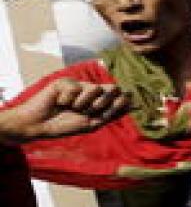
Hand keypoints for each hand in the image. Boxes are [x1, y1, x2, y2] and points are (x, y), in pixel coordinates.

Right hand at [0, 79, 128, 142]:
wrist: (39, 126)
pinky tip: (58, 102)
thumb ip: (111, 113)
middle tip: (89, 111)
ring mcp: (78, 85)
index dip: (121, 101)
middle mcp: (90, 90)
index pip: (119, 94)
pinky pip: (75, 88)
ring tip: (71, 108)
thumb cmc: (65, 125)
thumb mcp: (92, 123)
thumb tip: (134, 104)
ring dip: (84, 104)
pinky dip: (67, 100)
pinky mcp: (65, 81)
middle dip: (104, 103)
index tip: (114, 109)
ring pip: (95, 88)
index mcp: (99, 100)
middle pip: (113, 88)